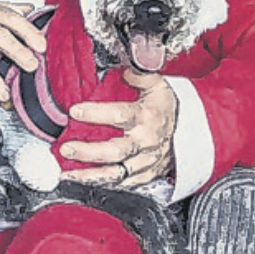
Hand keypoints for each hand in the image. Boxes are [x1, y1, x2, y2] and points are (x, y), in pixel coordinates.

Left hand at [58, 68, 177, 188]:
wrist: (188, 133)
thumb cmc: (163, 108)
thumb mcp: (157, 85)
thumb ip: (139, 74)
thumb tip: (123, 67)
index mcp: (147, 116)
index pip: (120, 115)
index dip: (96, 113)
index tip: (74, 111)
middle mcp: (146, 141)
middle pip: (116, 151)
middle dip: (88, 152)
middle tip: (66, 148)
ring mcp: (145, 162)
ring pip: (117, 174)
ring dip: (90, 175)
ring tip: (67, 174)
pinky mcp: (143, 177)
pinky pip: (121, 185)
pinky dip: (100, 186)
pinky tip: (81, 182)